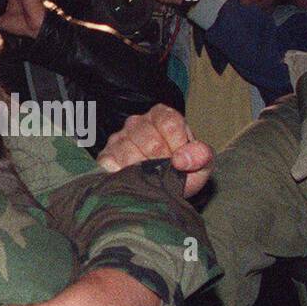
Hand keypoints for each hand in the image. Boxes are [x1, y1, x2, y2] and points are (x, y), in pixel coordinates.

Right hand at [97, 103, 214, 197]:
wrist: (160, 189)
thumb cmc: (181, 172)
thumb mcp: (201, 164)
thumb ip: (202, 155)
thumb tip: (182, 159)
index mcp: (162, 116)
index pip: (169, 123)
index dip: (178, 146)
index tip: (180, 160)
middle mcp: (137, 123)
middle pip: (151, 142)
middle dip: (163, 163)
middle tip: (166, 172)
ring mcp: (118, 139)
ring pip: (131, 155)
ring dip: (145, 173)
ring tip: (151, 177)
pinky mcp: (105, 157)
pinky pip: (114, 167)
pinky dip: (126, 178)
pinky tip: (135, 180)